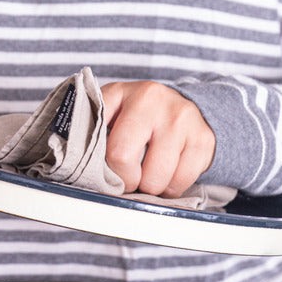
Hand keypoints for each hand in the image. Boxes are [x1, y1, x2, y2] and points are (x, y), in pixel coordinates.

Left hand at [101, 81, 215, 197]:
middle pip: (122, 159)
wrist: (187, 108)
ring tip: (150, 173)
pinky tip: (169, 172)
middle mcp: (151, 100)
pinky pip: (179, 183)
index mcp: (120, 93)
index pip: (97, 139)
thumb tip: (79, 167)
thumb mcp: (113, 114)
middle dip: (125, 179)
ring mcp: (180, 118)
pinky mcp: (202, 139)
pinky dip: (171, 188)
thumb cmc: (141, 118)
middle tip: (130, 177)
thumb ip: (93, 132)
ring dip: (150, 187)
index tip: (106, 172)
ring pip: (153, 180)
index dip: (101, 167)